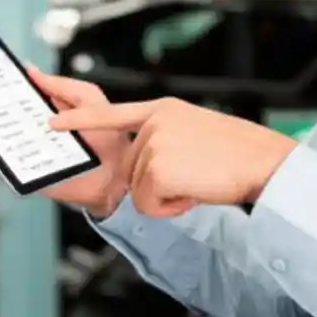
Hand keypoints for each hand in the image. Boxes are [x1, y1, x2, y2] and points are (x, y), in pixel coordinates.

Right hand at [0, 67, 131, 216]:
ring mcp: (28, 153)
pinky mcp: (31, 174)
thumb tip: (31, 70)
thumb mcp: (87, 98)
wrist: (120, 174)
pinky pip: (5, 169)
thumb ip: (60, 85)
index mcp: (42, 108)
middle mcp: (31, 130)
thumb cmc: (108, 135)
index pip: (9, 97)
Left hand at [50, 98, 297, 218]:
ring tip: (199, 179)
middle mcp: (154, 121)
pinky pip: (149, 204)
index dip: (78, 121)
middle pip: (131, 169)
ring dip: (168, 195)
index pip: (110, 113)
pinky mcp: (157, 167)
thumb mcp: (194, 132)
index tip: (52, 122)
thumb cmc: (237, 153)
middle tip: (194, 175)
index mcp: (162, 109)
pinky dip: (172, 207)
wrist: (263, 161)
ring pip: (140, 189)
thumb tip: (147, 168)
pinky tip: (195, 190)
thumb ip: (165, 140)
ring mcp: (154, 142)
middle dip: (158, 183)